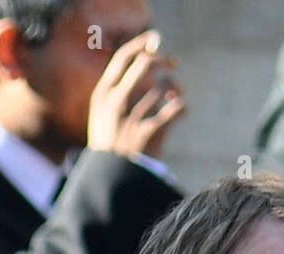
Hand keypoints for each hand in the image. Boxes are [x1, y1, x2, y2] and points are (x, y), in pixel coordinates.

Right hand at [86, 30, 185, 159]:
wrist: (110, 183)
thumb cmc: (110, 149)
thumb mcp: (102, 119)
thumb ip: (116, 93)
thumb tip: (142, 64)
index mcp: (101, 95)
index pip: (123, 57)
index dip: (142, 44)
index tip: (156, 41)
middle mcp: (115, 102)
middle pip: (145, 64)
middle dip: (163, 60)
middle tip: (173, 64)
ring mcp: (131, 117)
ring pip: (162, 87)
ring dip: (175, 89)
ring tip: (177, 97)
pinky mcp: (148, 133)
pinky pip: (174, 108)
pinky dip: (181, 107)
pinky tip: (182, 112)